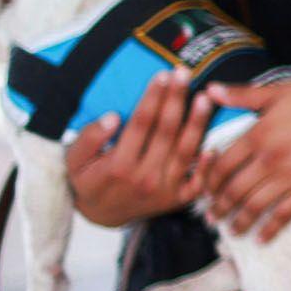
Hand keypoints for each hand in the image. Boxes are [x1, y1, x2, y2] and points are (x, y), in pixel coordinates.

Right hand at [67, 69, 214, 226]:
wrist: (102, 216)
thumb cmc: (89, 180)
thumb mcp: (75, 161)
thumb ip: (89, 138)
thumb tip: (113, 117)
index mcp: (118, 166)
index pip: (140, 124)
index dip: (153, 98)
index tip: (162, 75)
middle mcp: (144, 178)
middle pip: (166, 132)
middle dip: (176, 100)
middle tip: (184, 73)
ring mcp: (164, 190)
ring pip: (185, 152)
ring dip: (198, 123)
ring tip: (206, 97)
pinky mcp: (178, 200)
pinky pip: (198, 183)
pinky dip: (208, 165)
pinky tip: (214, 144)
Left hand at [200, 76, 290, 242]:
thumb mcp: (279, 91)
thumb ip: (243, 94)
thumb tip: (210, 90)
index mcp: (258, 134)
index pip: (221, 165)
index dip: (208, 181)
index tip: (204, 191)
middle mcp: (270, 159)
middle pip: (234, 190)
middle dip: (218, 207)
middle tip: (211, 217)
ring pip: (254, 206)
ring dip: (239, 222)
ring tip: (231, 230)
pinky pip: (284, 215)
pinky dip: (270, 230)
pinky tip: (261, 238)